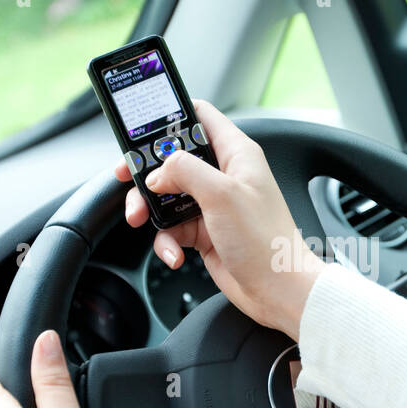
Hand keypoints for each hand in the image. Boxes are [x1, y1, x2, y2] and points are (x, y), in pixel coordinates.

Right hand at [115, 99, 324, 338]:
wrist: (279, 291)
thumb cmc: (267, 241)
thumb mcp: (222, 194)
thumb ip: (185, 170)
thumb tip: (158, 170)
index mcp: (235, 154)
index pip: (199, 116)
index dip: (169, 116)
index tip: (140, 127)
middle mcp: (223, 175)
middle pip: (173, 159)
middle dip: (147, 172)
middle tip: (127, 180)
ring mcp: (212, 204)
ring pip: (166, 196)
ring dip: (149, 209)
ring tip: (141, 220)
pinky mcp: (205, 231)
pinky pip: (172, 229)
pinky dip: (166, 242)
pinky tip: (174, 254)